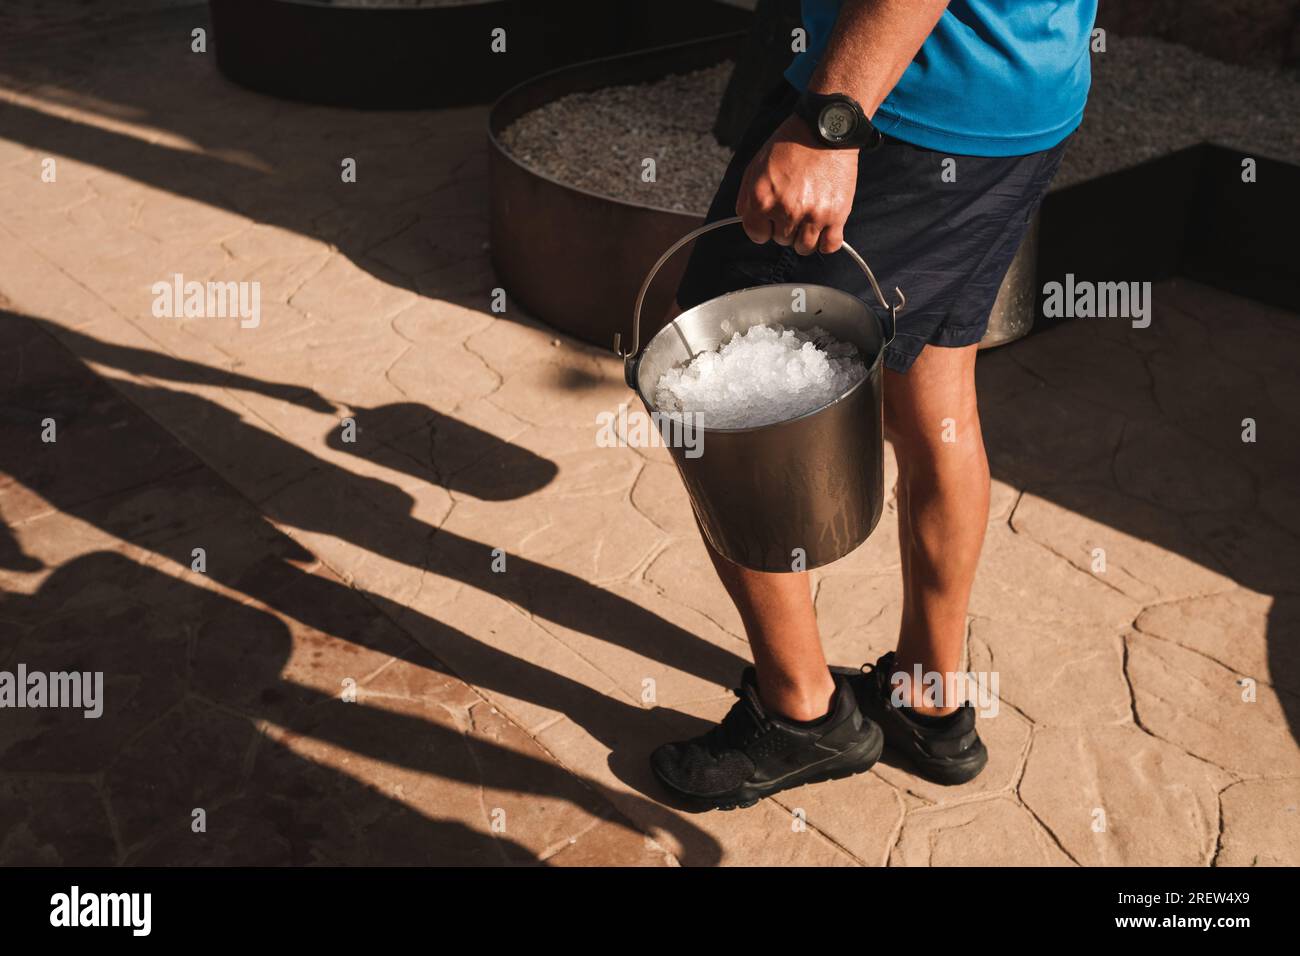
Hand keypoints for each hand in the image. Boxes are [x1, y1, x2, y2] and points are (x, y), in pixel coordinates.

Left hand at [735, 115, 858, 254]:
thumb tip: (746, 220)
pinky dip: (827, 242)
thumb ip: (746, 198)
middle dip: (785, 227)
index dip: (764, 227)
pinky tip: (824, 230)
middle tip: (794, 207)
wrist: (825, 129)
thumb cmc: (789, 146)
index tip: (772, 219)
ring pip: (804, 248)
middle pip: (781, 240)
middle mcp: (786, 211)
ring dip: (804, 237)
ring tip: (808, 218)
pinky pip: (830, 245)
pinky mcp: (836, 214)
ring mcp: (812, 215)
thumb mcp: (755, 167)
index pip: (757, 235)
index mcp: (762, 199)